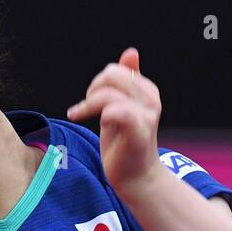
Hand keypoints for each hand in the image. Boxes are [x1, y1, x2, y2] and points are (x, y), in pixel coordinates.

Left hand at [66, 47, 161, 197]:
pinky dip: (99, 116)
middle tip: (86, 108)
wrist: (136, 177)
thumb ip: (126, 82)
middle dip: (92, 89)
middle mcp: (150, 99)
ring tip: (81, 114)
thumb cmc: (125, 144)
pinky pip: (115, 111)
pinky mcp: (139, 130)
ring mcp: (147, 114)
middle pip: (112, 75)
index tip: (90, 99)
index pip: (116, 71)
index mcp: (147, 90)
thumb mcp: (122, 107)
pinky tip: (92, 124)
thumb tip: (131, 52)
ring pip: (109, 93)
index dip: (98, 83)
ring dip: (89, 104)